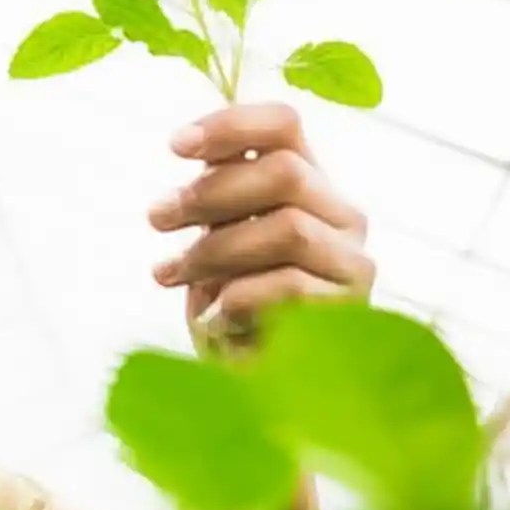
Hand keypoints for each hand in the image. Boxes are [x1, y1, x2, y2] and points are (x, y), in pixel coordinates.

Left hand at [147, 103, 373, 339]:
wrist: (257, 385)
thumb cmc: (231, 306)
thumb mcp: (213, 241)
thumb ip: (213, 197)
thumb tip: (189, 146)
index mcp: (308, 185)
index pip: (286, 127)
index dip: (232, 124)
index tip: (174, 146)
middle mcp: (341, 215)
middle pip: (284, 172)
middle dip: (209, 193)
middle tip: (156, 218)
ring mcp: (352, 261)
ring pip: (287, 227)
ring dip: (214, 250)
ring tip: (169, 273)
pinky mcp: (350, 308)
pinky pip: (289, 286)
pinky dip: (236, 300)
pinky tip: (213, 318)